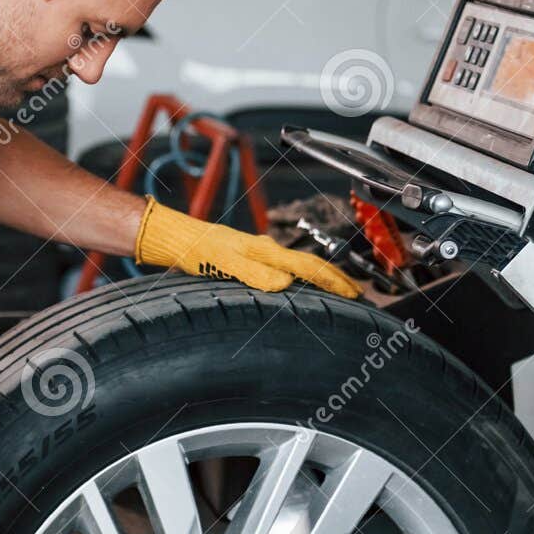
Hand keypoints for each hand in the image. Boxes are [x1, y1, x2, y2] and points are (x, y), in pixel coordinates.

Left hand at [133, 197, 359, 297]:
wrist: (176, 238)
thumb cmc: (196, 249)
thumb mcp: (223, 264)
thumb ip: (254, 273)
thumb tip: (284, 284)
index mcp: (266, 251)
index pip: (309, 267)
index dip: (334, 282)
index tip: (355, 294)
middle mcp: (266, 250)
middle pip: (310, 265)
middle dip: (336, 279)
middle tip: (358, 294)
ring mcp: (259, 254)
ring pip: (300, 267)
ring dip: (321, 280)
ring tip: (338, 291)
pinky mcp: (249, 259)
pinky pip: (285, 270)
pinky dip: (301, 279)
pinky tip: (299, 287)